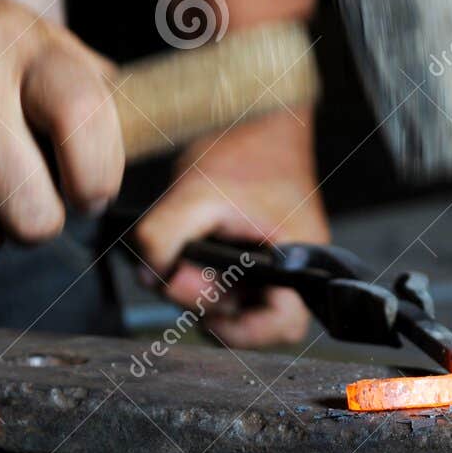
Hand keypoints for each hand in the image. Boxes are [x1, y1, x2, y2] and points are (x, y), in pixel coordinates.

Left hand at [133, 107, 326, 348]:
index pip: (281, 325)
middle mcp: (289, 276)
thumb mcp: (197, 193)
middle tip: (173, 272)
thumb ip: (164, 237)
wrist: (250, 122)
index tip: (204, 314)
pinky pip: (218, 287)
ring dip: (194, 289)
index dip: (240, 330)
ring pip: (226, 306)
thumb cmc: (243, 154)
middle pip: (246, 319)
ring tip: (176, 255)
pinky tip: (181, 254)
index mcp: (301, 263)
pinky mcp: (245, 267)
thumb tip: (150, 276)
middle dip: (203, 302)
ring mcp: (267, 273)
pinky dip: (193, 277)